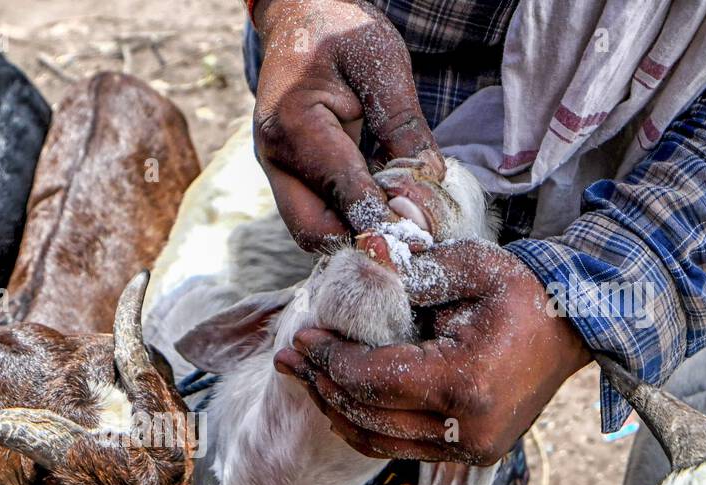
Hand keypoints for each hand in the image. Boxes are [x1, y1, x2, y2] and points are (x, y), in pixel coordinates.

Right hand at [252, 0, 443, 248]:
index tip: (419, 236)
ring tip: (400, 226)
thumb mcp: (382, 65)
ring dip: (356, 235)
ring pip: (313, 231)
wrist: (300, 17)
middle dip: (361, 240)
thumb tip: (429, 180)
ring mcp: (277, 171)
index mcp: (294, 124)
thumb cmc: (340, 31)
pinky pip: (317, 215)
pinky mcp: (288, 177)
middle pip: (314, 231)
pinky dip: (350, 221)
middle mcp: (275, 157)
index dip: (381, 217)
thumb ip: (403, 125)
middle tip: (408, 240)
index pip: (342, 189)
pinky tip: (384, 211)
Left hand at [274, 240, 592, 464]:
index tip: (301, 338)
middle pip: (367, 415)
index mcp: (464, 383)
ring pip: (377, 440)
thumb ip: (413, 270)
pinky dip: (364, 424)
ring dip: (336, 409)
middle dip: (321, 384)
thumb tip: (360, 263)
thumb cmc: (522, 291)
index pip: (373, 381)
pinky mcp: (469, 454)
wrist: (577, 327)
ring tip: (306, 377)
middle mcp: (466, 429)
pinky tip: (340, 397)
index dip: (329, 362)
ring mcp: (469, 449)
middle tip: (289, 356)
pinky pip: (399, 446)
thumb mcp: (471, 266)